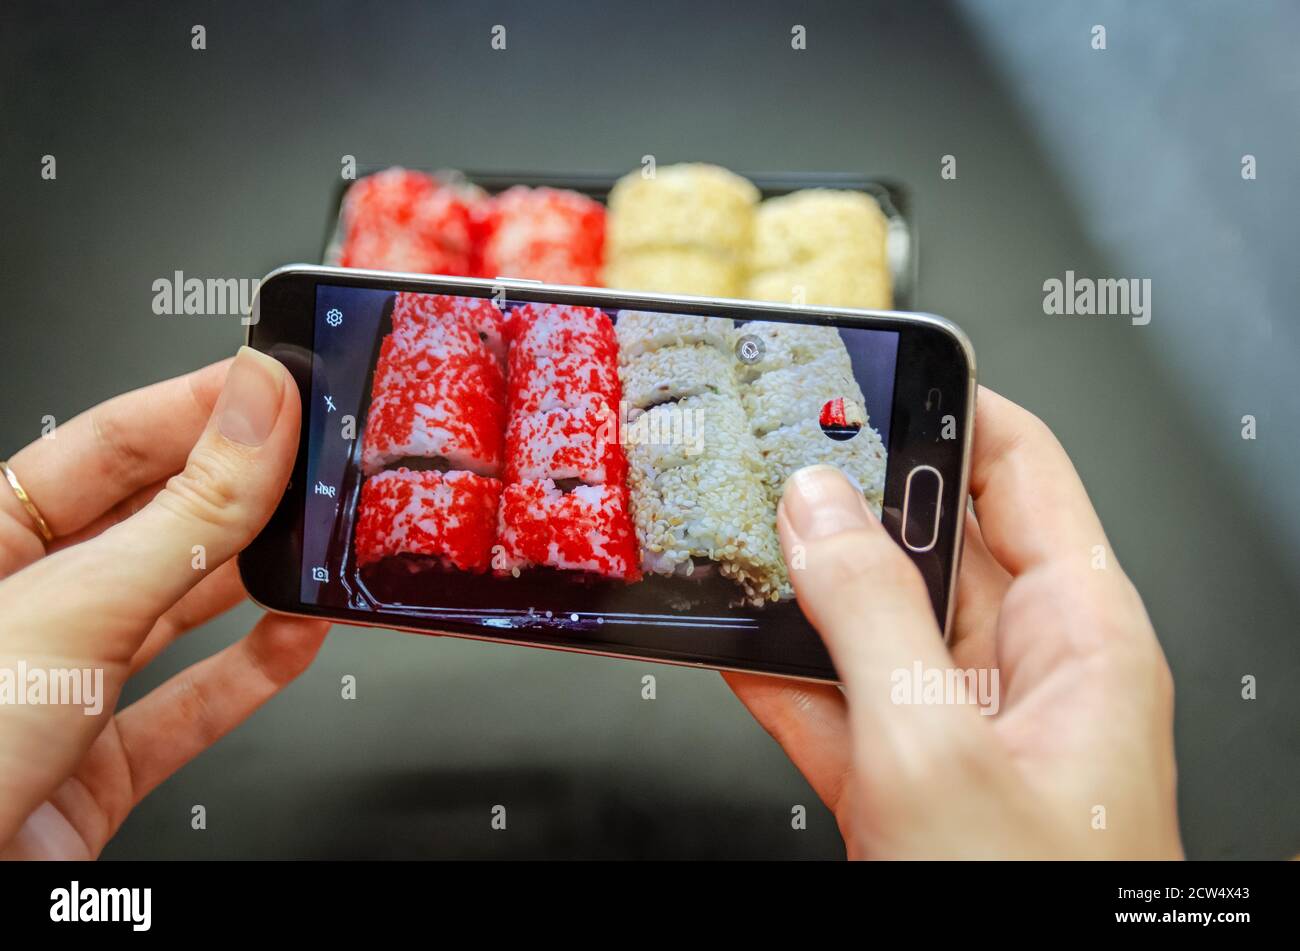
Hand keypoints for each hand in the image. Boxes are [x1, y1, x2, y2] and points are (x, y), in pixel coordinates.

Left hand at [0, 348, 327, 858]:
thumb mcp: (73, 611)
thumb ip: (184, 515)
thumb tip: (257, 412)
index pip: (107, 442)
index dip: (199, 405)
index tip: (278, 381)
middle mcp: (27, 604)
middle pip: (156, 521)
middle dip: (241, 491)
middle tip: (317, 459)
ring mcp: (66, 682)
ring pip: (181, 608)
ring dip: (259, 579)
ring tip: (320, 539)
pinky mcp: (100, 758)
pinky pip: (192, 700)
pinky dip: (254, 669)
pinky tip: (299, 634)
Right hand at [725, 386, 1180, 858]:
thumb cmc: (1026, 910)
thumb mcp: (938, 751)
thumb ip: (871, 617)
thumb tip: (815, 508)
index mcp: (1081, 638)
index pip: (1020, 471)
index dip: (949, 407)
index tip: (869, 374)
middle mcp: (1026, 672)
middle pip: (932, 543)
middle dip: (850, 504)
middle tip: (770, 467)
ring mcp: (960, 727)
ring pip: (873, 622)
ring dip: (801, 595)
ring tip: (735, 551)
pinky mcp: (904, 782)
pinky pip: (836, 699)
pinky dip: (781, 674)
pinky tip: (732, 646)